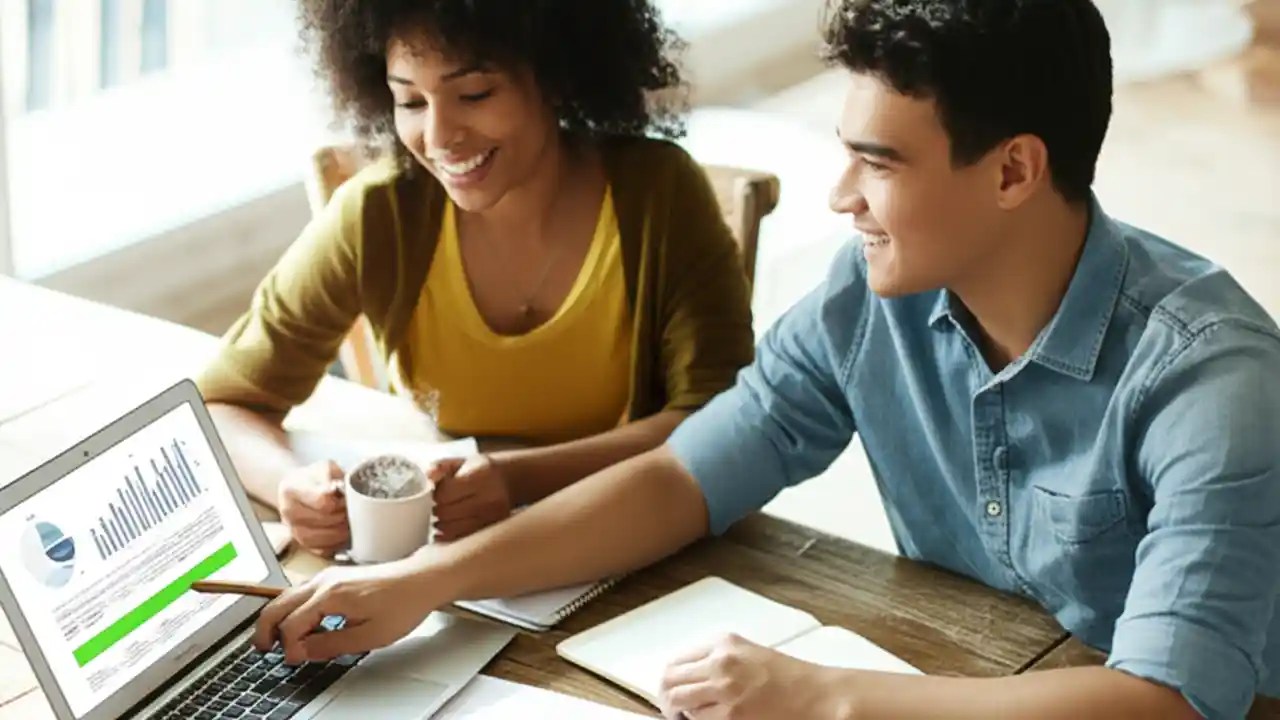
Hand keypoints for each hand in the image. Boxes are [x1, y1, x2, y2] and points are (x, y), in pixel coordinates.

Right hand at [252, 558, 437, 663]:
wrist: (421, 579)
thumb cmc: (402, 604)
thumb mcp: (369, 636)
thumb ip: (331, 645)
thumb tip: (302, 651)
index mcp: (330, 595)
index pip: (291, 625)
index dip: (288, 647)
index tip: (294, 660)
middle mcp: (324, 581)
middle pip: (278, 605)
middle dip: (265, 628)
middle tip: (262, 649)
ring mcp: (328, 576)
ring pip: (287, 596)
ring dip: (276, 617)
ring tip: (274, 639)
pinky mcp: (335, 577)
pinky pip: (301, 592)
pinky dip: (291, 608)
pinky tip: (298, 623)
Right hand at [277, 461, 348, 555]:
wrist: (302, 488)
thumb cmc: (317, 478)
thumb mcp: (325, 468)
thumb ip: (334, 477)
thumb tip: (342, 489)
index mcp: (291, 490)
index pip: (322, 502)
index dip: (341, 501)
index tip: (348, 497)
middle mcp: (288, 512)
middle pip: (325, 520)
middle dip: (344, 515)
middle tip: (355, 510)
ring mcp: (293, 530)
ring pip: (323, 539)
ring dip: (342, 532)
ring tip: (351, 522)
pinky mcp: (301, 544)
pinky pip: (322, 551)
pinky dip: (337, 544)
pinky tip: (345, 534)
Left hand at [429, 454, 514, 541]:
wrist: (506, 481)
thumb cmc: (477, 470)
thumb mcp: (459, 462)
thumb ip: (440, 467)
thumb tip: (429, 476)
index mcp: (481, 475)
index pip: (445, 493)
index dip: (434, 495)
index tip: (435, 494)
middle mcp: (490, 497)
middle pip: (448, 512)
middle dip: (437, 511)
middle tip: (436, 507)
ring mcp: (493, 516)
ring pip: (454, 528)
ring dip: (441, 525)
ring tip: (441, 518)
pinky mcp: (493, 528)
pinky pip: (463, 538)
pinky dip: (449, 536)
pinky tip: (444, 531)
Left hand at [659, 634, 848, 719]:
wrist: (817, 695)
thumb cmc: (790, 678)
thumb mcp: (749, 654)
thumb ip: (718, 660)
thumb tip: (690, 678)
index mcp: (724, 643)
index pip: (676, 661)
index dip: (670, 680)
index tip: (673, 690)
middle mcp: (720, 662)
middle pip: (669, 680)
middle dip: (666, 697)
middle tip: (673, 709)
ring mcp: (724, 689)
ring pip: (676, 700)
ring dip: (677, 712)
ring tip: (687, 718)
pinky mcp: (730, 716)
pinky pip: (695, 719)